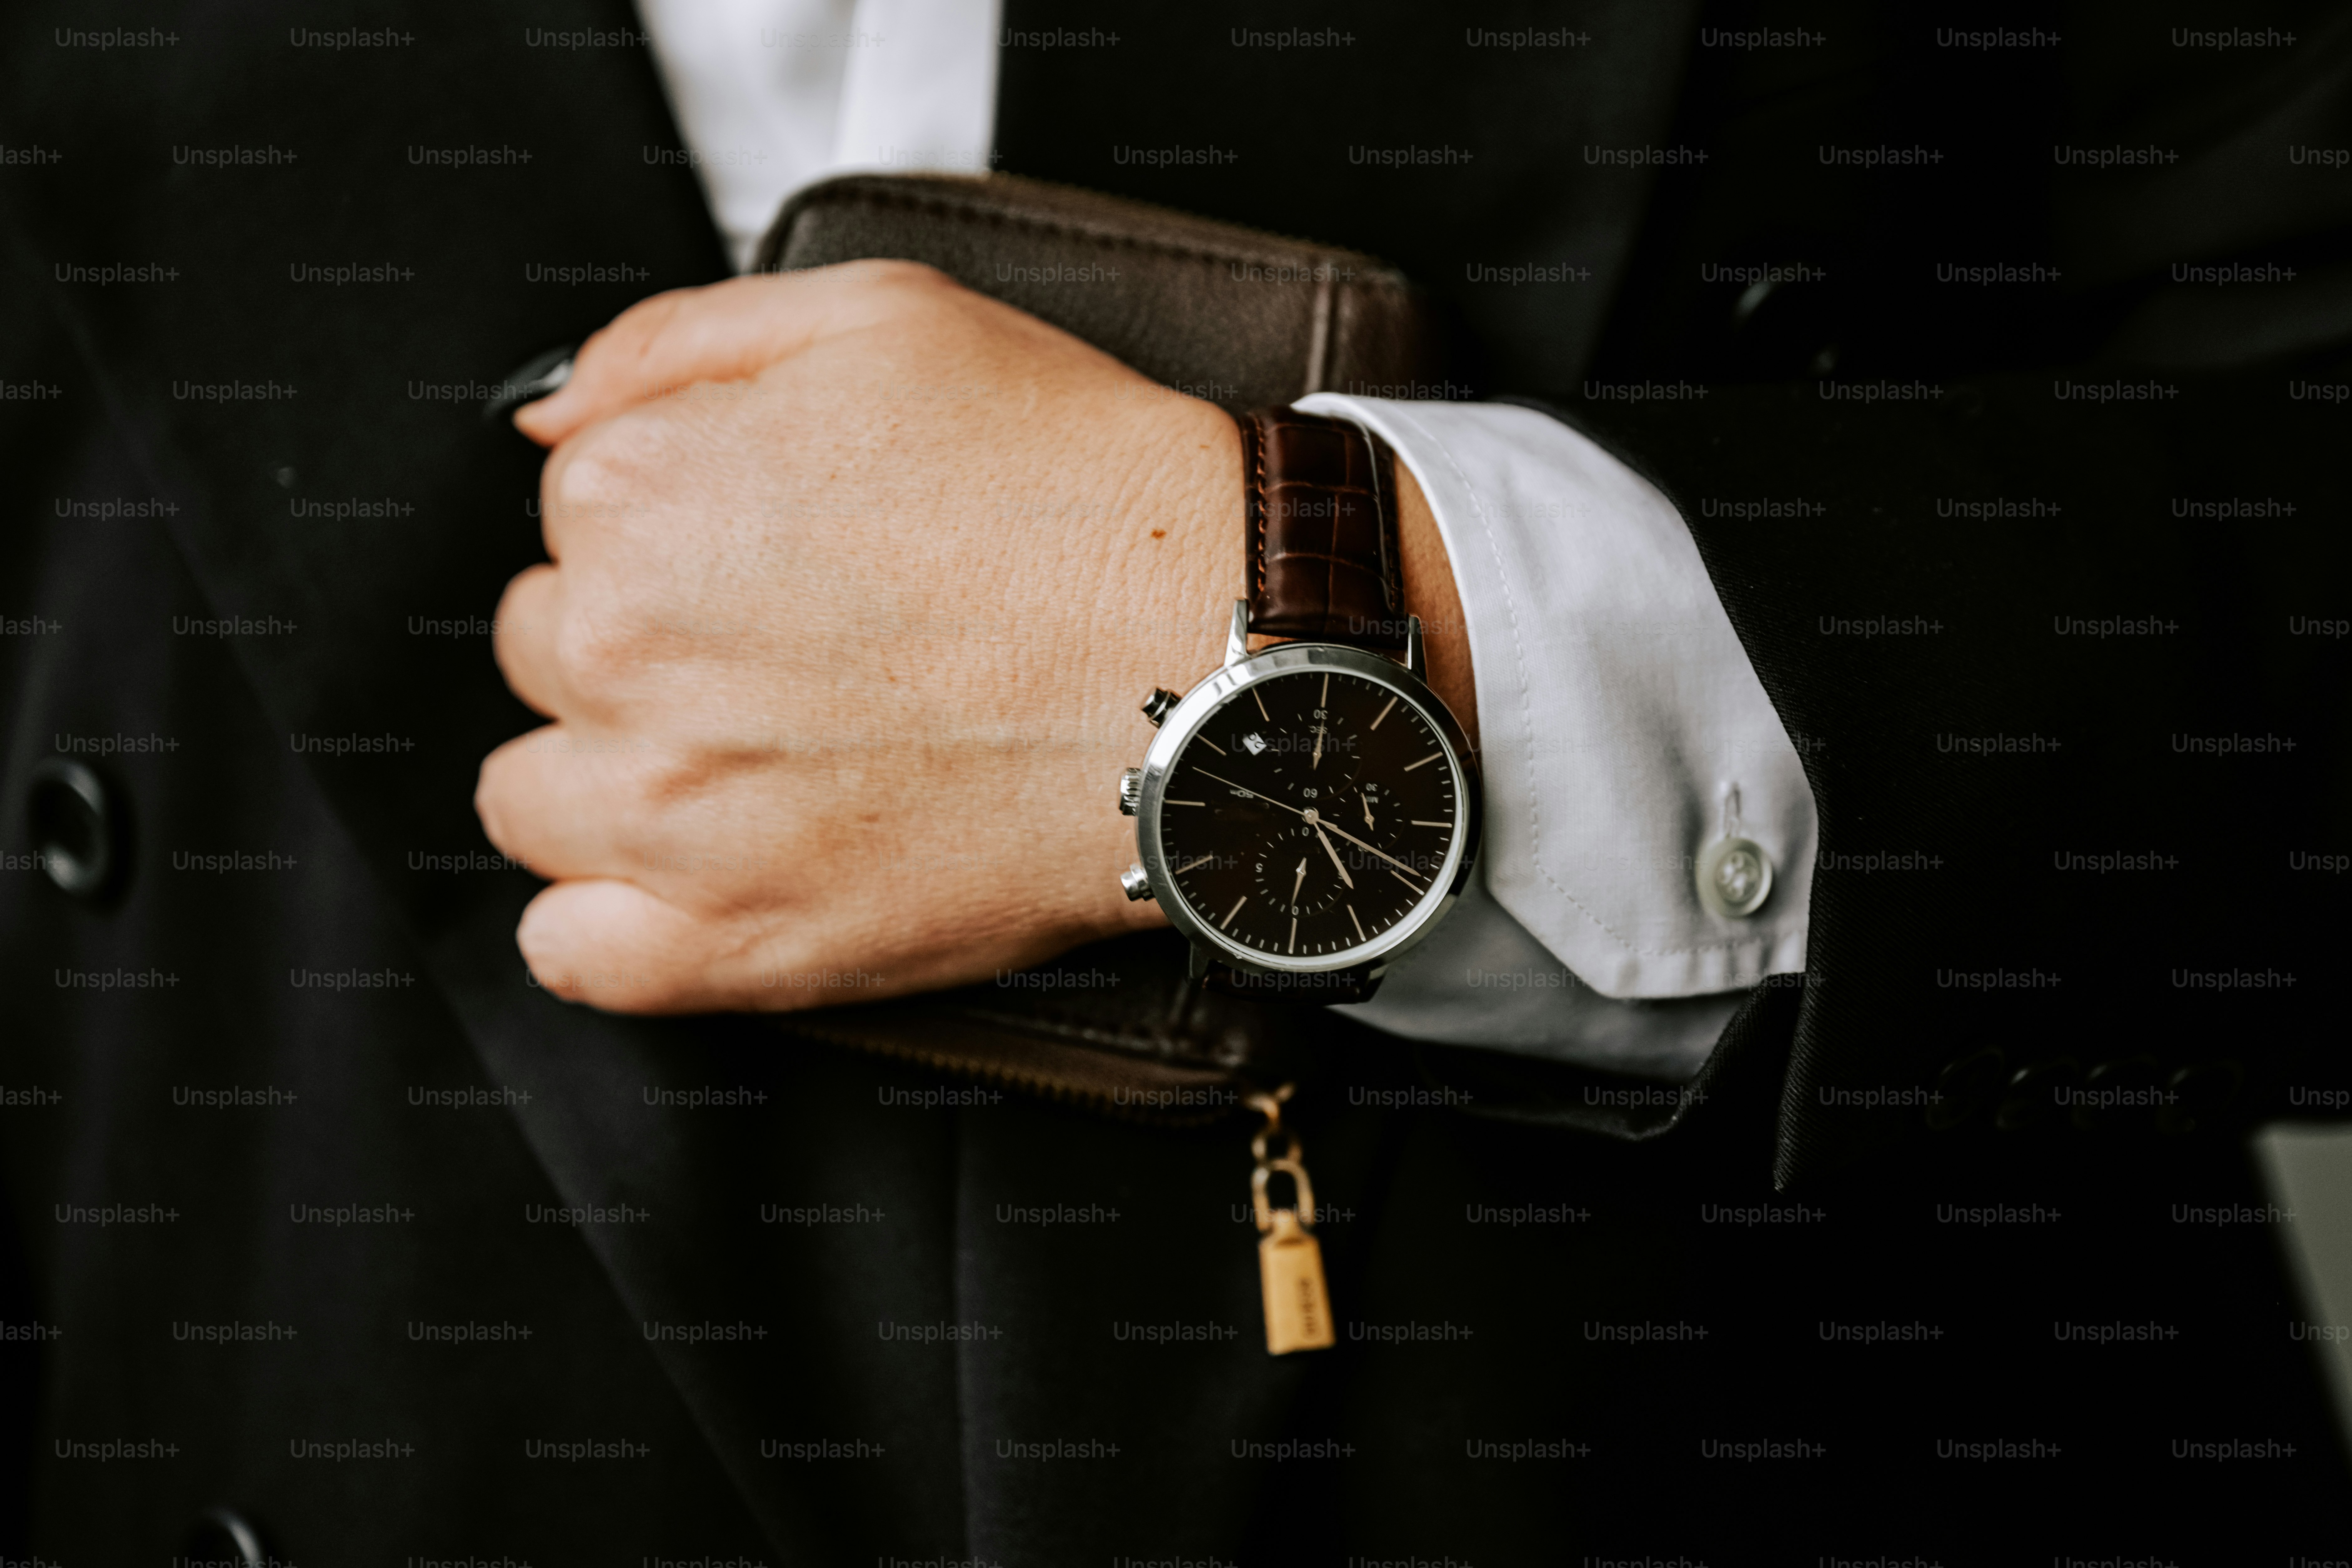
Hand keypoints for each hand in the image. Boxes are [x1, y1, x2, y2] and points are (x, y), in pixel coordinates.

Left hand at [474, 262, 1467, 1014]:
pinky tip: (672, 882)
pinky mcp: (745, 941)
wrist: (1211, 660)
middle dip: (642, 635)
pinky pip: (575, 953)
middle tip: (784, 640)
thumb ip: (680, 342)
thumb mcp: (883, 317)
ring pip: (535, 797)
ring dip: (612, 772)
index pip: (576, 509)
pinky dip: (601, 926)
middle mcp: (627, 651)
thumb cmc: (1076, 491)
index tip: (772, 541)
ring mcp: (677, 814)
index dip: (679, 516)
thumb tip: (553, 413)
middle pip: (550, 646)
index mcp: (644, 495)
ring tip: (740, 756)